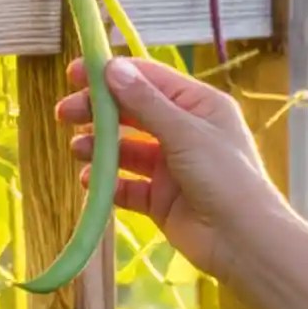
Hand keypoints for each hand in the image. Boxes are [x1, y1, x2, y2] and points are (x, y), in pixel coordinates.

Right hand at [54, 56, 286, 278]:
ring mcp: (169, 166)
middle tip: (64, 113)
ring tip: (77, 150)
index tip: (75, 74)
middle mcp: (183, 131)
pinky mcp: (159, 198)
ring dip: (98, 146)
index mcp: (198, 106)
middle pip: (130, 112)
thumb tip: (112, 67)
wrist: (243, 241)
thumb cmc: (225, 177)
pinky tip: (90, 181)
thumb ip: (145, 101)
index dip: (111, 74)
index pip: (148, 79)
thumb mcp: (185, 132)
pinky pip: (125, 184)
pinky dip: (106, 182)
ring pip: (124, 148)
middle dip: (97, 112)